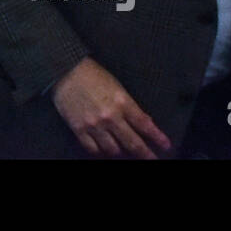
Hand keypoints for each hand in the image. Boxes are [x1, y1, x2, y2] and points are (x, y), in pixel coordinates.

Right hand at [51, 57, 171, 157]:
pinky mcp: (79, 129)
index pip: (144, 125)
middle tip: (151, 159)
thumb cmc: (92, 74)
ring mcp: (94, 125)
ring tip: (122, 149)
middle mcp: (110, 117)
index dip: (157, 137)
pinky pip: (92, 149)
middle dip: (145, 153)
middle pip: (132, 142)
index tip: (166, 146)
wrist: (64, 70)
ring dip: (120, 151)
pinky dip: (99, 151)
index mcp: (122, 102)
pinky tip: (102, 149)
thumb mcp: (117, 86)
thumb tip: (144, 122)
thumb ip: (130, 105)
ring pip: (113, 149)